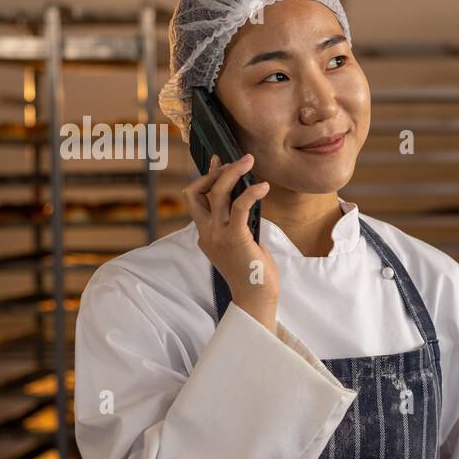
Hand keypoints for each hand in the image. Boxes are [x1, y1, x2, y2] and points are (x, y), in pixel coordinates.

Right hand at [182, 153, 277, 329]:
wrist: (256, 298)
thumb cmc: (254, 272)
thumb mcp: (241, 243)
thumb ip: (238, 224)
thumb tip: (245, 201)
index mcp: (206, 234)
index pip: (195, 199)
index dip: (205, 178)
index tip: (218, 163)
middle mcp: (207, 233)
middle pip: (196, 192)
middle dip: (214, 172)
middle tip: (236, 160)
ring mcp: (217, 236)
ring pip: (217, 194)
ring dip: (233, 173)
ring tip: (249, 161)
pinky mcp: (234, 238)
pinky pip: (239, 207)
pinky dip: (250, 192)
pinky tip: (263, 187)